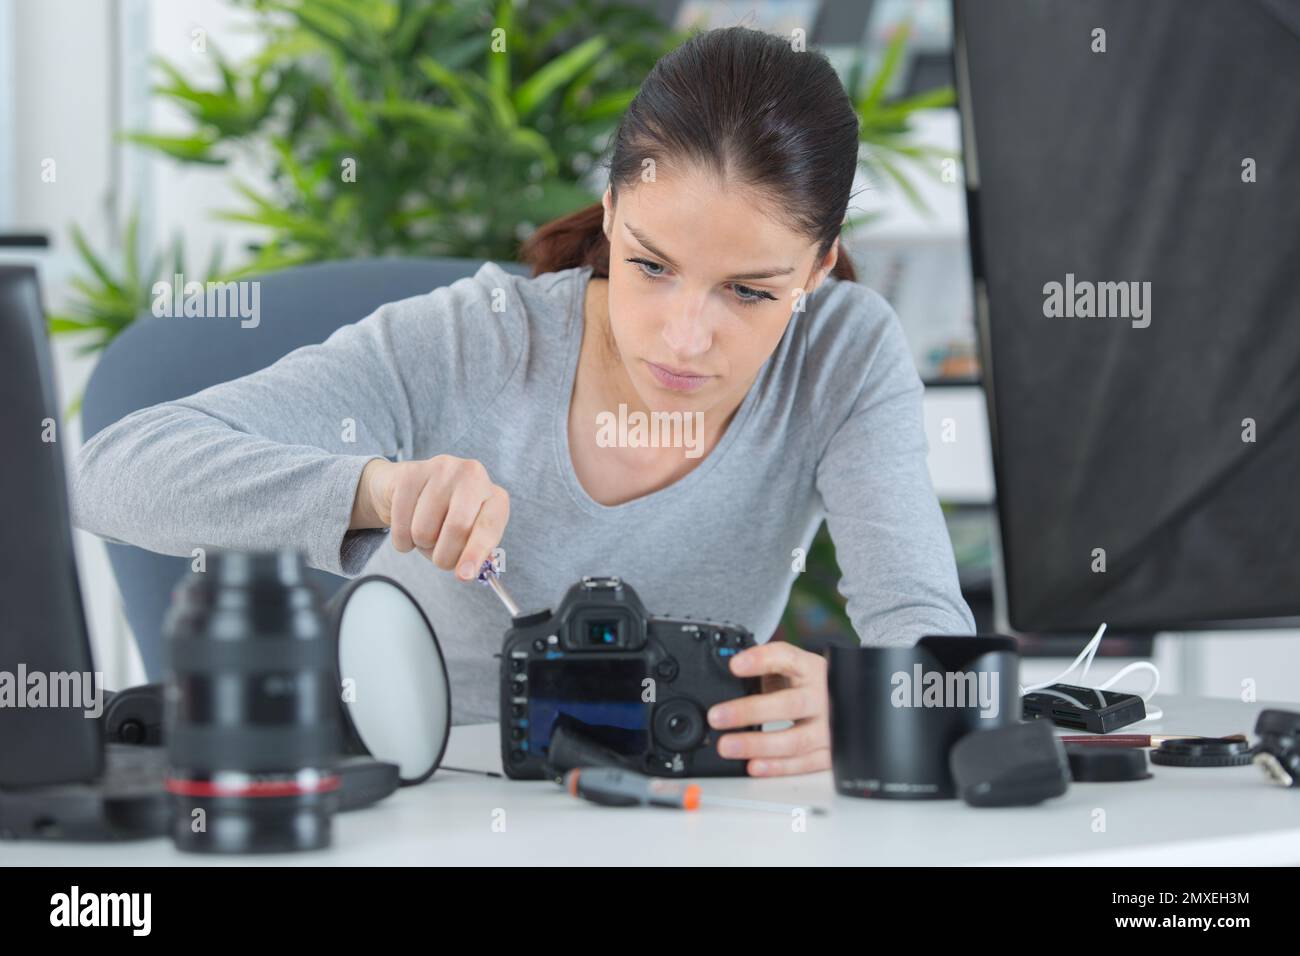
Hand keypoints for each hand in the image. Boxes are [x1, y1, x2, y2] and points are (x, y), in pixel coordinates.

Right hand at [352, 456, 509, 579]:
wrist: (410, 486)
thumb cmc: (447, 516)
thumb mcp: (470, 533)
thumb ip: (474, 552)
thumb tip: (467, 571)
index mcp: (494, 496)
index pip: (489, 527)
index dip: (476, 553)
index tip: (464, 575)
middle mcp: (472, 475)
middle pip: (457, 528)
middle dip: (444, 555)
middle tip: (440, 559)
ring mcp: (441, 470)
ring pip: (424, 530)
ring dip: (420, 544)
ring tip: (425, 533)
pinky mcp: (410, 474)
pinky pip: (401, 524)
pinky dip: (402, 539)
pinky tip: (407, 525)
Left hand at [707, 641, 830, 776]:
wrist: (842, 703)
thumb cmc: (806, 685)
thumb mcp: (790, 669)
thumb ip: (765, 671)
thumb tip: (726, 678)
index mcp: (811, 668)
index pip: (787, 658)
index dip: (761, 660)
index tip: (735, 665)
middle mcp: (823, 696)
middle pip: (789, 705)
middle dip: (749, 712)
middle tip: (717, 716)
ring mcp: (830, 726)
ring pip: (796, 740)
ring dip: (758, 745)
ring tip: (727, 746)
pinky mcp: (831, 752)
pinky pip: (805, 763)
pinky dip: (778, 766)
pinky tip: (754, 765)